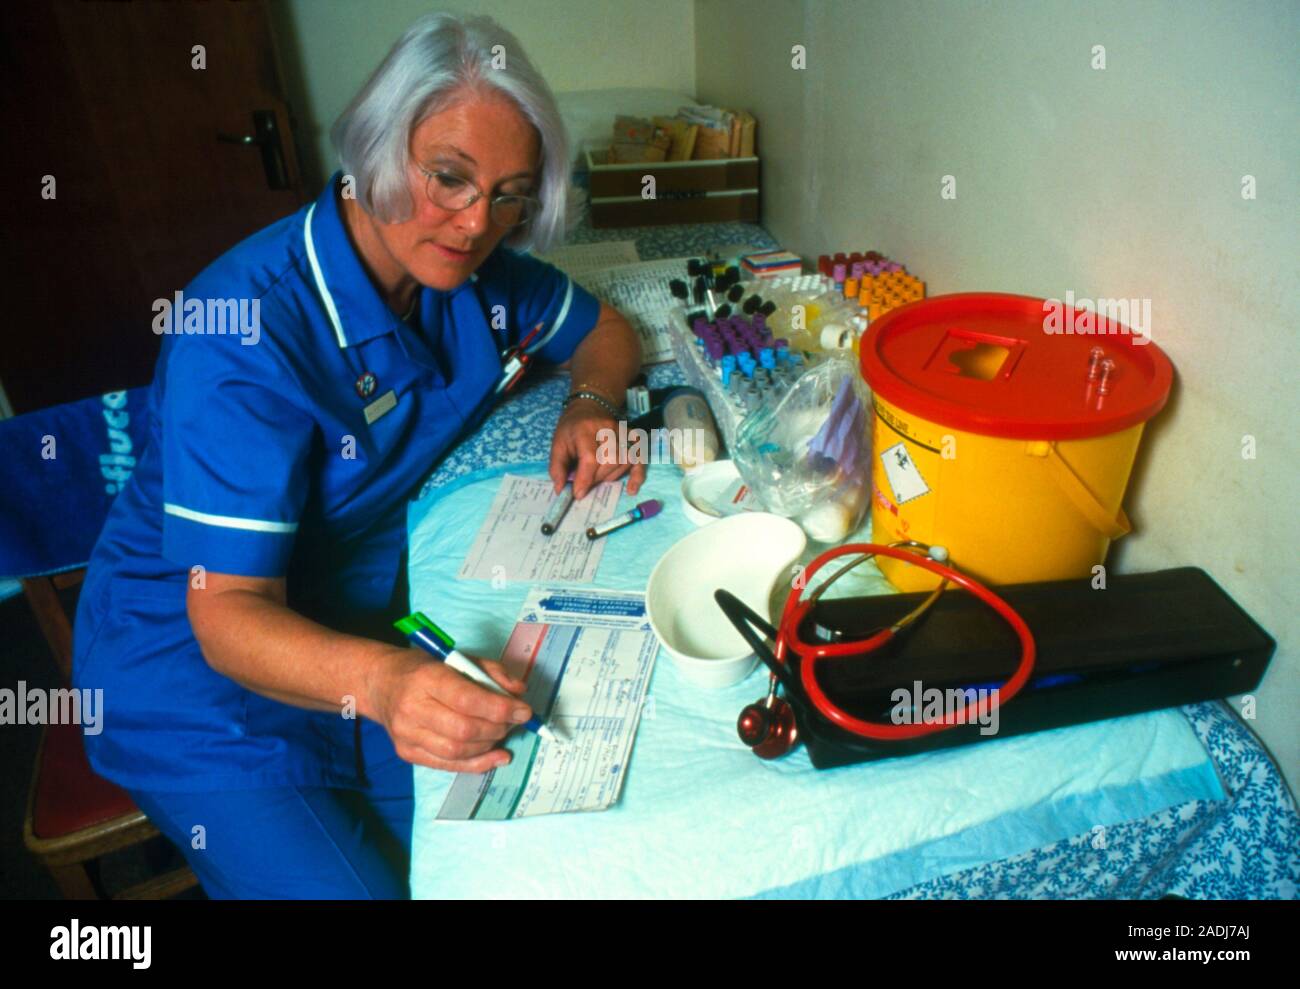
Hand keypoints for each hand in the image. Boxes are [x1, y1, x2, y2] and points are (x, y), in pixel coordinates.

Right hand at [371, 647, 530, 773]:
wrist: (381, 683)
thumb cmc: (424, 668)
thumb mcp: (459, 658)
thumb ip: (492, 672)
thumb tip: (519, 692)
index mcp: (426, 678)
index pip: (466, 700)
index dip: (500, 708)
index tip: (523, 710)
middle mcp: (412, 709)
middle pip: (464, 730)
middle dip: (498, 728)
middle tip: (514, 721)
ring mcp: (407, 735)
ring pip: (458, 751)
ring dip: (489, 745)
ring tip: (502, 732)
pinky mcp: (407, 753)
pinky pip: (448, 765)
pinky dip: (478, 763)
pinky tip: (497, 756)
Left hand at [549, 400, 645, 499]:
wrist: (589, 407)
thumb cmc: (571, 428)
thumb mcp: (557, 444)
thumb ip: (557, 467)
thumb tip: (560, 490)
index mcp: (585, 429)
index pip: (590, 457)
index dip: (585, 479)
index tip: (578, 493)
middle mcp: (608, 429)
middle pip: (610, 461)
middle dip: (596, 479)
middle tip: (585, 484)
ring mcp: (623, 433)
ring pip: (624, 462)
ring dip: (610, 477)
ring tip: (597, 478)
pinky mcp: (632, 438)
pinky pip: (640, 459)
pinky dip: (637, 475)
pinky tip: (631, 489)